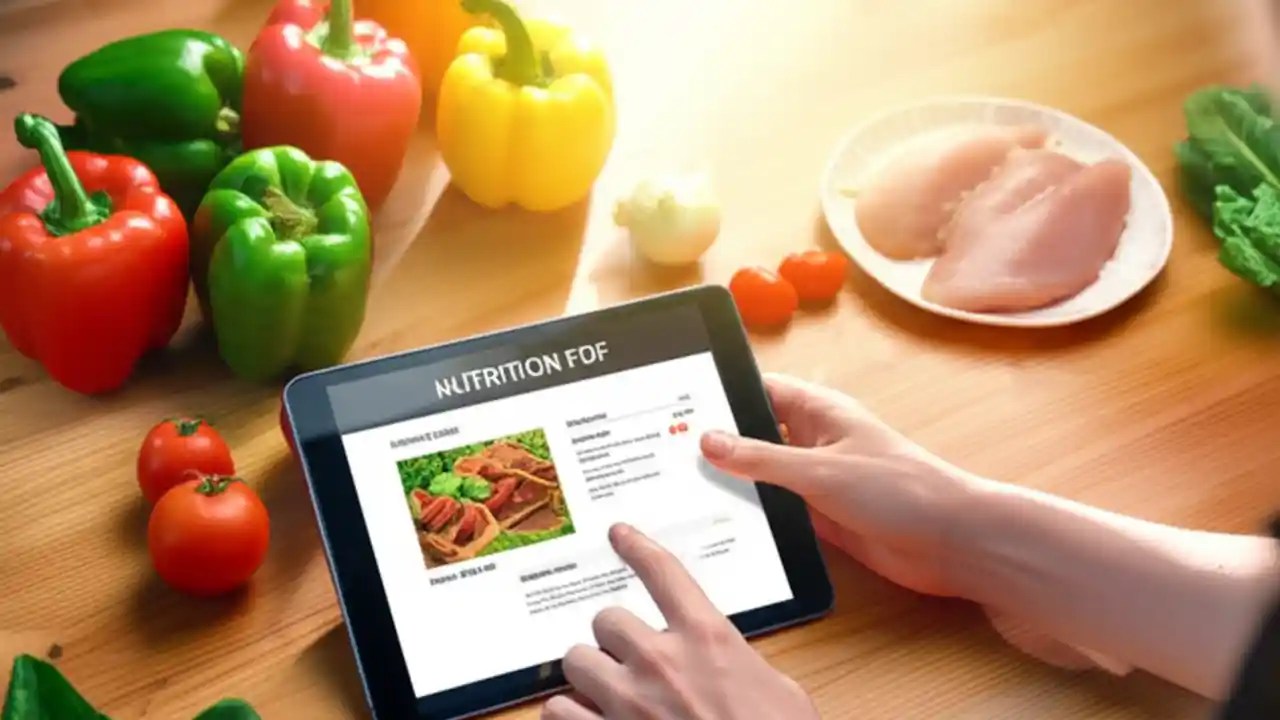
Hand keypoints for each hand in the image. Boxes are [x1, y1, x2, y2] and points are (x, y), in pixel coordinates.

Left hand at [544, 524, 816, 719]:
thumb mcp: (779, 691)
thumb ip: (739, 664)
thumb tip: (725, 663)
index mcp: (708, 639)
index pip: (663, 572)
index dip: (637, 547)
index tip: (620, 535)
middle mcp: (662, 661)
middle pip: (606, 619)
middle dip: (614, 637)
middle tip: (628, 656)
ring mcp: (628, 702)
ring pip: (576, 659)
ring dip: (589, 673)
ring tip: (603, 688)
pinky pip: (558, 710)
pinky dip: (568, 713)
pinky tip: (585, 718)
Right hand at [700, 373, 983, 597]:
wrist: (952, 542)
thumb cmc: (902, 488)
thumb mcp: (820, 469)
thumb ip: (761, 457)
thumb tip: (709, 439)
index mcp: (818, 410)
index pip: (758, 391)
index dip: (721, 396)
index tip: (677, 406)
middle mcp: (814, 440)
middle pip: (754, 435)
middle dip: (718, 445)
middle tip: (667, 455)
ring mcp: (816, 479)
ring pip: (762, 475)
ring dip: (735, 484)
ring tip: (682, 491)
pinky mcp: (821, 516)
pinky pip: (776, 510)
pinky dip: (754, 514)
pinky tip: (720, 523)